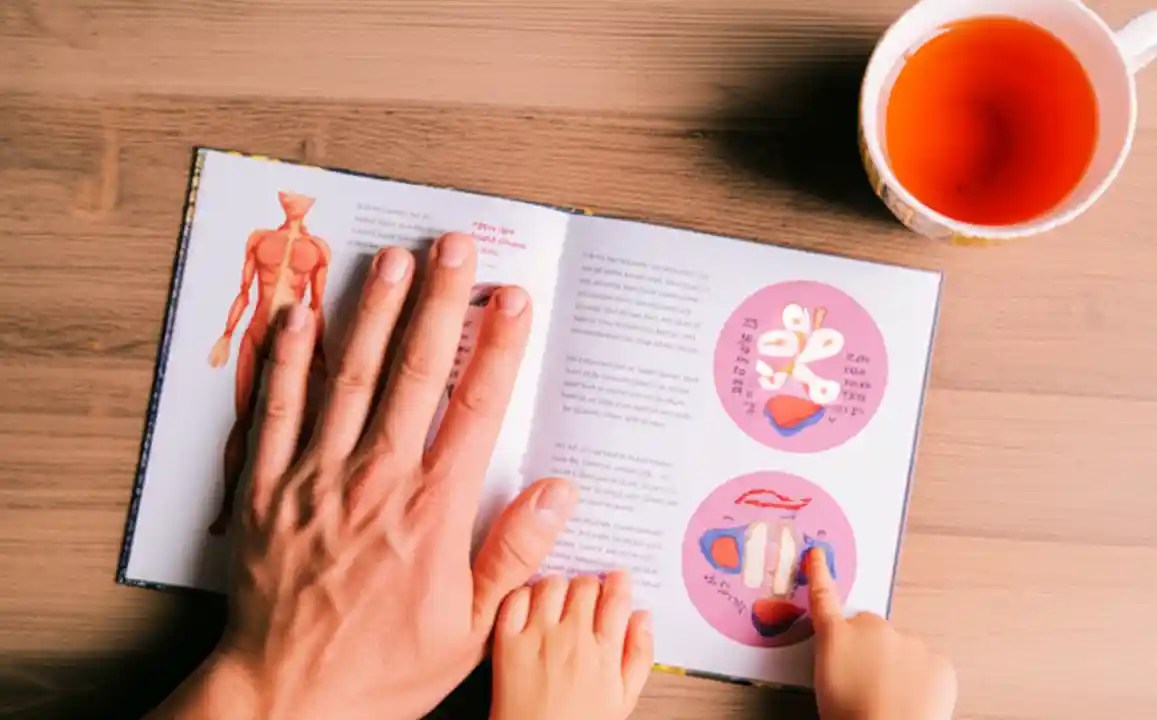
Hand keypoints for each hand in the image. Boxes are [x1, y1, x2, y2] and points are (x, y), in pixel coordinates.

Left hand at [154, 234, 577, 718]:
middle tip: (455, 245)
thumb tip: (559, 493)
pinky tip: (298, 315)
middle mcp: (377, 480)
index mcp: (433, 511)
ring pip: (349, 379)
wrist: (285, 697)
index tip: (514, 297)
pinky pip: (275, 412)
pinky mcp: (268, 489)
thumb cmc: (385, 667)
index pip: (476, 409)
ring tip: (394, 260)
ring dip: (374, 313)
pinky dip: (287, 361)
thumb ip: (515, 556)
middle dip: (440, 303)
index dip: (499, 346)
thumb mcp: (472, 629)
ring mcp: (317, 479)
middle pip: (415, 374)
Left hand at [492, 572, 652, 719]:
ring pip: (552, 583)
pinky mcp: (507, 640)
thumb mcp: (624, 698)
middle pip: (585, 583)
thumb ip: (639, 654)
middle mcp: (572, 637)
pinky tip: (531, 609)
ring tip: (558, 602)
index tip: (617, 579)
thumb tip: (643, 616)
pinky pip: (517, 598)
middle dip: (590, 585)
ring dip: (558, 587)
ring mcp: (537, 636)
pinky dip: (525, 596)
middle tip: (586, 596)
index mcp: (604, 651)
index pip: (616, 596)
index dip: (619, 581)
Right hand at [808, 550, 956, 719]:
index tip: (817, 554)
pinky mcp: (938, 661)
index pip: (823, 598)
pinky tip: (913, 703)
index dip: (819, 574)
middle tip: (868, 682)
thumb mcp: (825, 684)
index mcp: (837, 636)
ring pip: (903, 650)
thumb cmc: (850, 718)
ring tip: (891, 699)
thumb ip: (837, 658)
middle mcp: (872, 629)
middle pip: (871, 631)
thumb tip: (852, 661)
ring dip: (898, 667)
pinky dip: (924, 682)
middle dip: (871, 649)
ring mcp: (909, 642)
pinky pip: (929, 668)